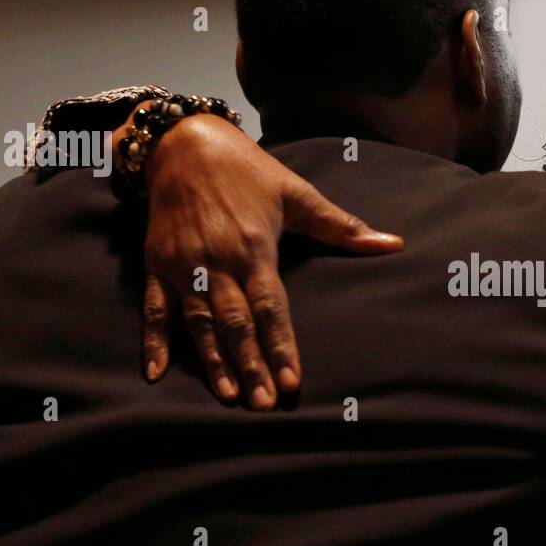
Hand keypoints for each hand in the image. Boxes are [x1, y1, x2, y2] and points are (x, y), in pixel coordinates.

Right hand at [125, 108, 402, 407]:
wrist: (184, 142)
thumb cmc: (248, 170)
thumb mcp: (297, 192)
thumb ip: (341, 226)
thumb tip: (392, 244)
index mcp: (254, 248)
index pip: (271, 308)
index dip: (282, 345)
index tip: (291, 381)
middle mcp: (218, 261)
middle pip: (236, 323)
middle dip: (251, 364)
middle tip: (262, 403)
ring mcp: (185, 264)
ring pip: (199, 322)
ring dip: (213, 361)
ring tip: (229, 395)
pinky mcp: (157, 263)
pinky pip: (155, 308)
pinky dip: (153, 341)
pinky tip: (156, 374)